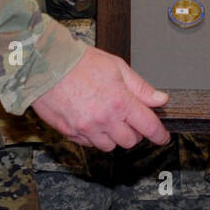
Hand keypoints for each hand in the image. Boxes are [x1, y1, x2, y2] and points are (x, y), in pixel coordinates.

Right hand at [32, 46, 169, 151]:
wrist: (47, 67)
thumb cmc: (81, 63)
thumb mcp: (117, 67)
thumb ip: (140, 87)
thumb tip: (160, 100)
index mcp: (120, 102)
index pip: (148, 127)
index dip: (159, 135)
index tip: (162, 137)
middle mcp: (105, 120)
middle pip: (130, 141)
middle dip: (134, 131)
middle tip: (129, 117)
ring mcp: (87, 130)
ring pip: (110, 146)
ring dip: (114, 136)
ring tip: (108, 117)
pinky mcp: (71, 134)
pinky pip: (90, 144)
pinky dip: (95, 136)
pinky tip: (91, 119)